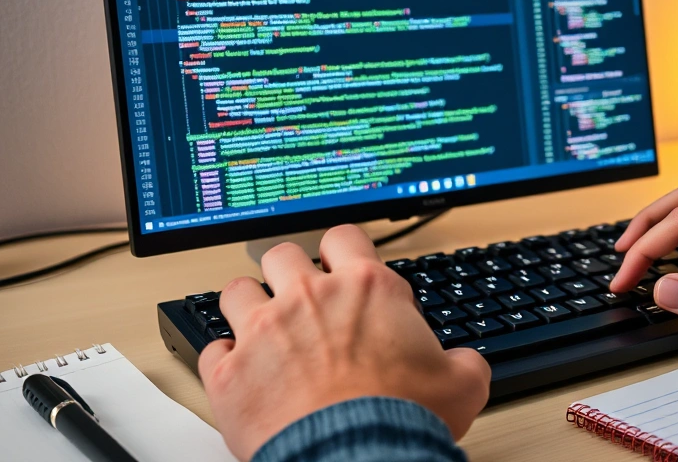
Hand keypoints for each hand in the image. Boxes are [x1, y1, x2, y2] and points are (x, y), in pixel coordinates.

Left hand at [198, 225, 490, 461]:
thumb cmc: (401, 419)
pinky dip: (224, 362)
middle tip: (299, 299)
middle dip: (288, 273)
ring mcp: (263, 331)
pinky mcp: (230, 373)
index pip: (343, 237)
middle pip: (282, 255)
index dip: (340, 250)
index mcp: (365, 288)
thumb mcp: (461, 385)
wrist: (355, 457)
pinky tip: (240, 375)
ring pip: (236, 291)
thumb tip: (464, 365)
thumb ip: (462, 361)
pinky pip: (213, 351)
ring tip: (260, 329)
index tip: (340, 268)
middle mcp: (310, 298)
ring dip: (247, 306)